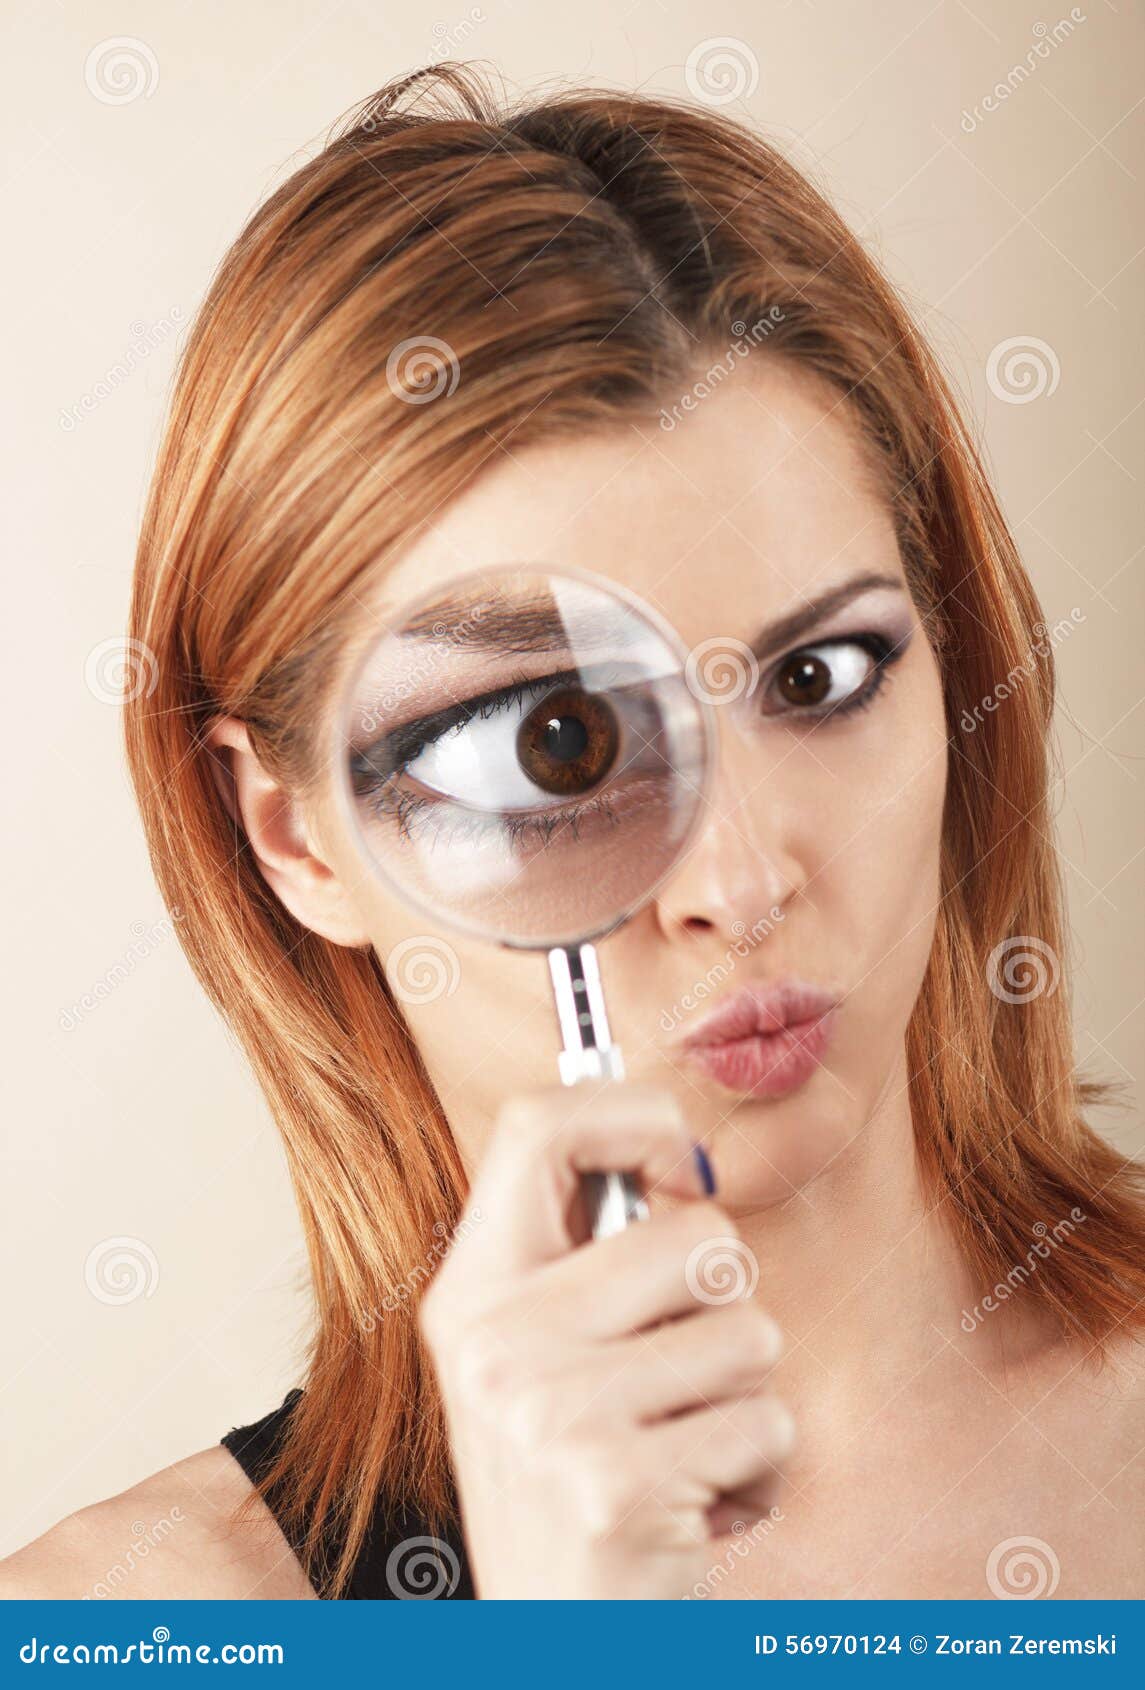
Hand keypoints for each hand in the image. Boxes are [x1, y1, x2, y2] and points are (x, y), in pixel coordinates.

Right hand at [419, 1081, 791, 1598]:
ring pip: (750, 1330)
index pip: (536, 1125)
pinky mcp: (615, 1484)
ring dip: (745, 1398)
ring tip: (681, 1450)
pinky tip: (699, 1508)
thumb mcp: (537, 1359)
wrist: (554, 1646)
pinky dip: (761, 1470)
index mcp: (470, 1290)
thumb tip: (683, 1158)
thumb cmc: (572, 1483)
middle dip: (727, 1305)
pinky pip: (767, 1421)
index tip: (683, 1163)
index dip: (631, 1111)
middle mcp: (494, 1340)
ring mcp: (548, 1412)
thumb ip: (586, 1261)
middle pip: (696, 1231)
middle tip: (675, 1377)